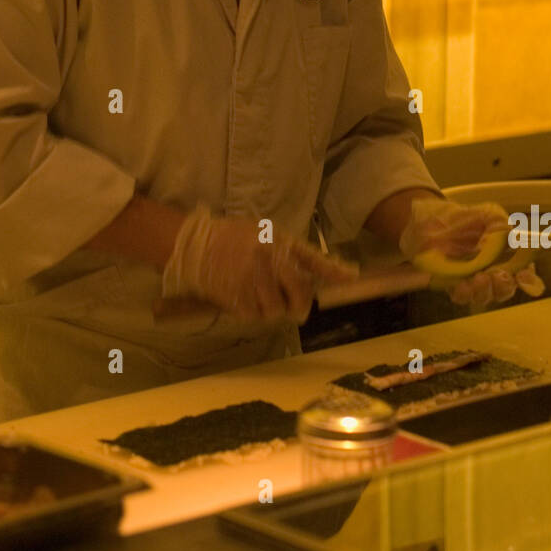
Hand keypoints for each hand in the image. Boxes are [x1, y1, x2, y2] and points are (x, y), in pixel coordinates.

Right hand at [161, 205, 357, 323]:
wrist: (198, 244)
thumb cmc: (237, 237)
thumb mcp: (269, 235)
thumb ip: (299, 255)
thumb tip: (339, 272)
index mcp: (278, 242)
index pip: (313, 260)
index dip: (334, 271)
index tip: (352, 279)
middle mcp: (268, 260)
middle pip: (298, 294)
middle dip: (299, 305)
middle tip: (294, 306)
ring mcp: (251, 279)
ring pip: (276, 310)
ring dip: (274, 309)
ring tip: (264, 297)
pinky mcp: (234, 296)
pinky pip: (254, 315)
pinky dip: (254, 313)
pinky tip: (247, 299)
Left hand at [399, 196, 544, 306]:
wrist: (429, 219)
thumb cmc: (463, 217)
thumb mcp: (486, 213)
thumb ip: (500, 222)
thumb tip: (510, 236)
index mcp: (505, 255)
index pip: (524, 272)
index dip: (528, 278)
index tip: (523, 275)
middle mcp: (491, 271)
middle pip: (505, 289)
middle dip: (504, 286)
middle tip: (497, 276)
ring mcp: (472, 280)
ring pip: (485, 296)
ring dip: (485, 291)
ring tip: (478, 278)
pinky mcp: (453, 284)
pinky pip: (462, 297)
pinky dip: (464, 293)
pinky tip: (462, 284)